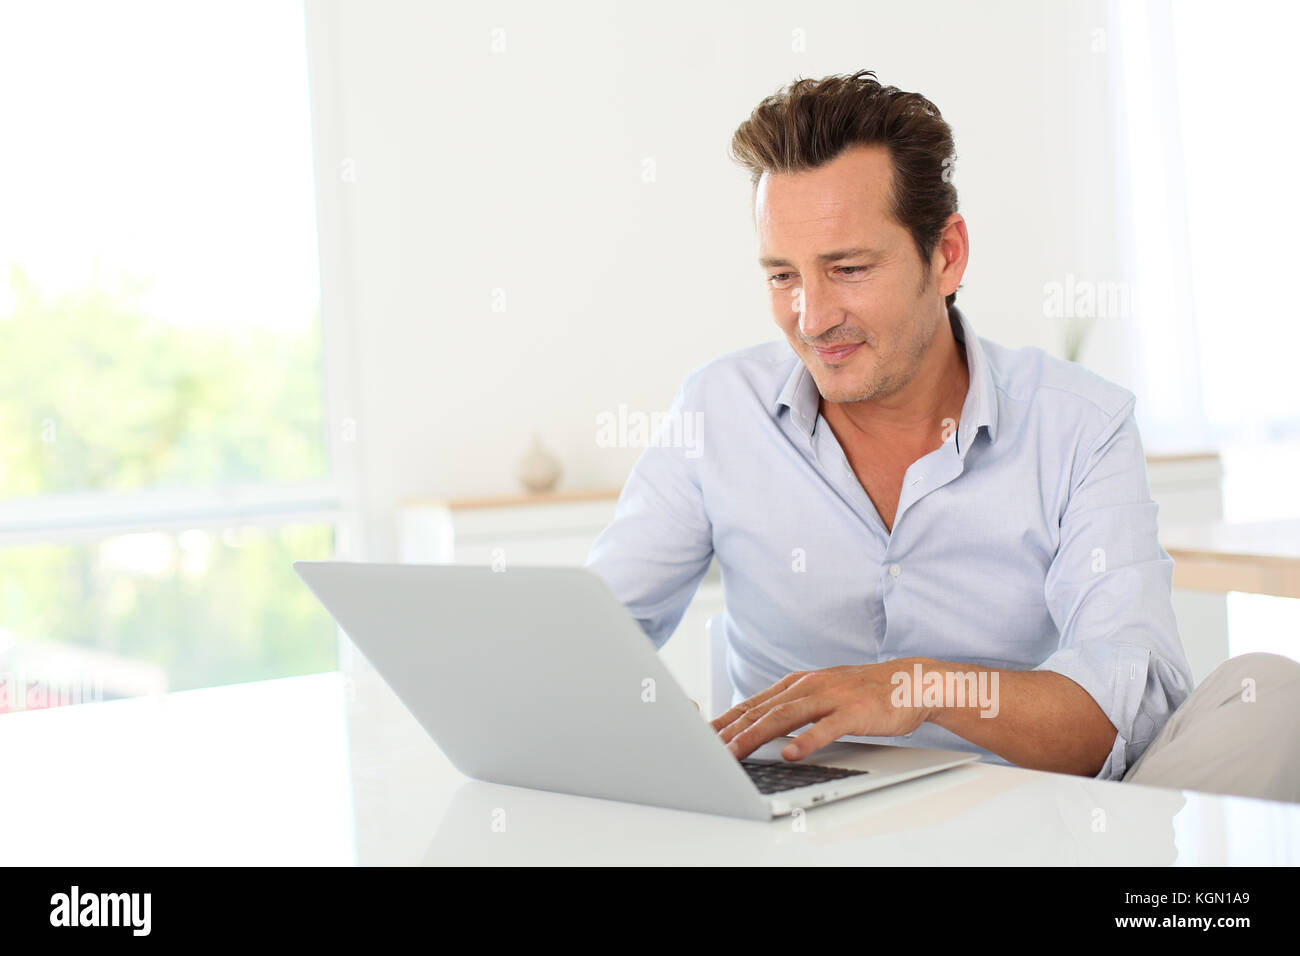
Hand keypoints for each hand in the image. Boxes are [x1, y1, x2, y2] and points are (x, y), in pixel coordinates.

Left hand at [710, 659, 932, 760]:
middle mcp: (810, 686)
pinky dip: (806, 741)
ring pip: (785, 716)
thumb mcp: (822, 694)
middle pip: (762, 709)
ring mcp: (831, 697)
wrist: (911, 681)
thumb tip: (760, 725)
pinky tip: (791, 754)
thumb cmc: (864, 693)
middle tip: (705, 747)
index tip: (701, 734)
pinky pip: (826, 728)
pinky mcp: (854, 711)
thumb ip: (794, 707)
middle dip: (730, 729)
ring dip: (756, 735)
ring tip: (734, 752)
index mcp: (798, 684)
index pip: (753, 703)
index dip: (725, 719)